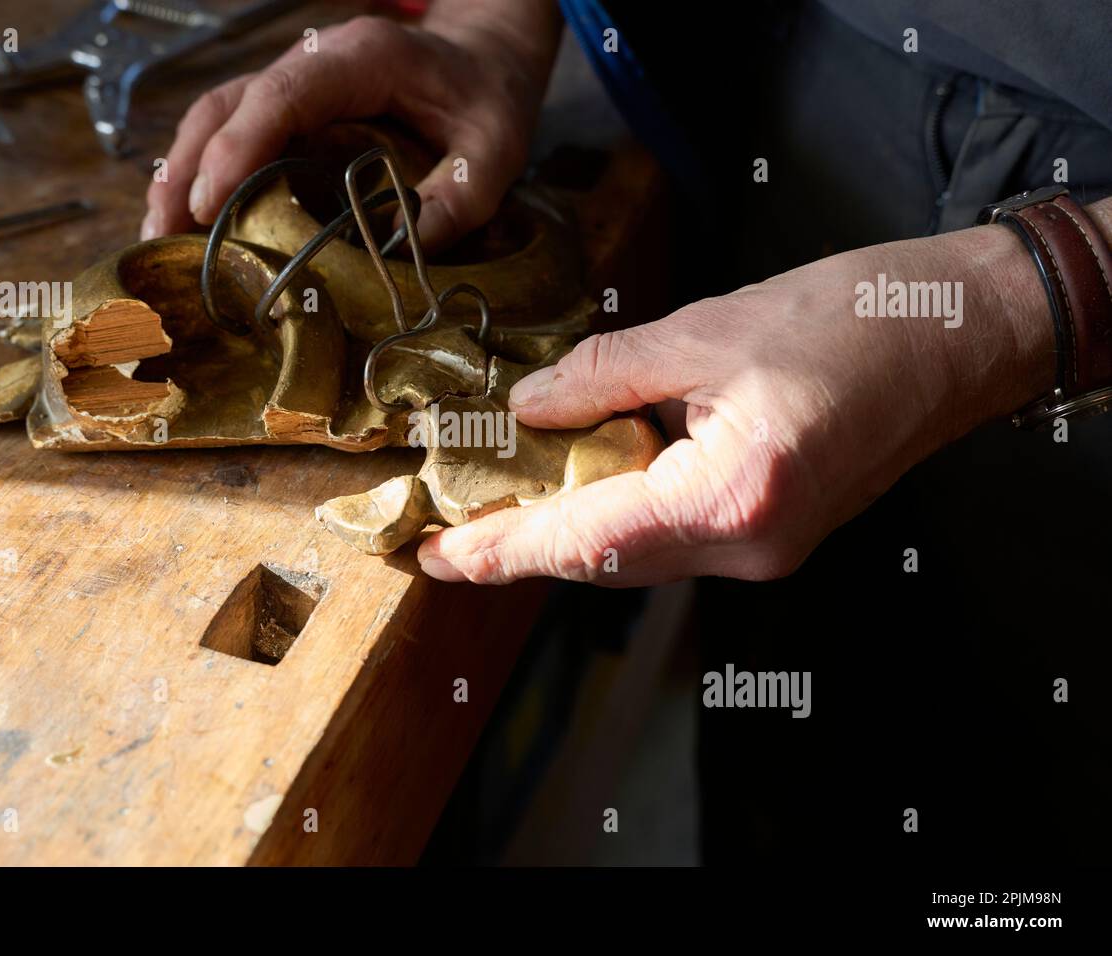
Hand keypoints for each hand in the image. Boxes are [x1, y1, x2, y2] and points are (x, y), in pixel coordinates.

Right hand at [142, 2, 561, 249]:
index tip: (207, 204)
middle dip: (188, 169)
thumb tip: (402, 251)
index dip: (237, 147)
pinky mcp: (291, 104)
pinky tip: (186, 219)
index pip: (282, 96)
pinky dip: (202, 170)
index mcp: (363, 60)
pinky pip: (233, 129)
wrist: (485, 53)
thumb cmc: (487, 96)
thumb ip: (458, 199)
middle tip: (161, 237)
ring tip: (157, 236)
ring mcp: (297, 79)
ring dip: (181, 171)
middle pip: (229, 105)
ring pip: (218, 114)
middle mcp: (315, 60)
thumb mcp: (495, 150)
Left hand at [417, 222, 1054, 585]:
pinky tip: (581, 484)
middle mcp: (747, 547)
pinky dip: (618, 514)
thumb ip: (606, 374)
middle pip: (605, 561)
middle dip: (524, 546)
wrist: (958, 335)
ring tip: (498, 508)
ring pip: (636, 555)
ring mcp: (766, 549)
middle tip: (450, 531)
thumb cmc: (854, 319)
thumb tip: (529, 404)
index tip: (438, 558)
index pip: (587, 540)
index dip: (505, 551)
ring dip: (567, 533)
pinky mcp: (773, 532)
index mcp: (730, 498)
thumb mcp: (708, 329)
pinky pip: (673, 537)